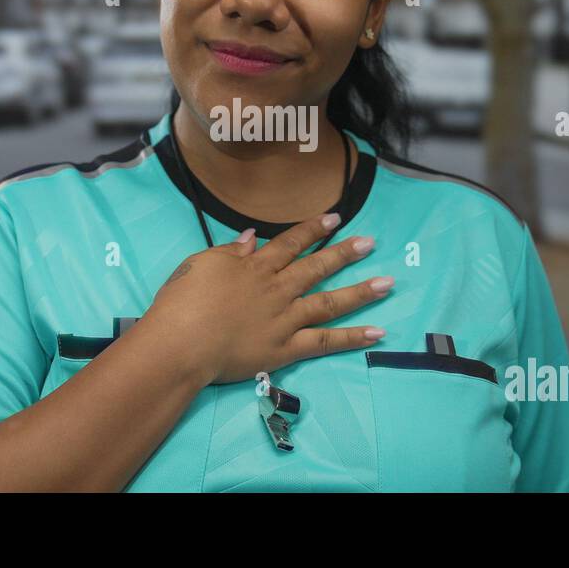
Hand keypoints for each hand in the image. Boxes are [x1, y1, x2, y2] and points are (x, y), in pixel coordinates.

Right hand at [144, 213, 392, 385]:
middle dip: (345, 253)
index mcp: (256, 267)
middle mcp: (277, 289)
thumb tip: (254, 238)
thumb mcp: (200, 264)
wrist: (180, 344)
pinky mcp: (286, 349)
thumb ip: (231, 252)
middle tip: (370, 242)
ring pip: (329, 302)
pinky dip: (351, 338)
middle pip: (317, 267)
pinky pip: (325, 342)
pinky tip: (376, 332)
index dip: (313, 229)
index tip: (335, 218)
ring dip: (360, 292)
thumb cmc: (181, 303)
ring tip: (387, 284)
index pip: (290, 243)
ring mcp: (285, 320)